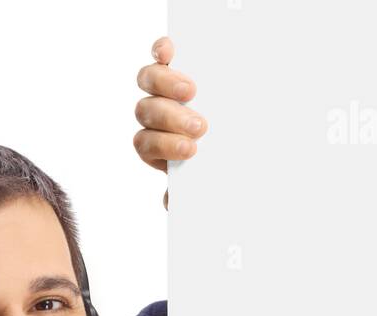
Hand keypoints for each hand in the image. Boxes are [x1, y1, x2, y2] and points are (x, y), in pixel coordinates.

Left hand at [134, 35, 207, 208]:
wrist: (229, 140)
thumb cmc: (212, 160)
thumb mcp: (204, 179)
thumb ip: (188, 191)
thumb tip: (171, 203)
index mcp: (154, 146)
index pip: (146, 145)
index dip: (164, 146)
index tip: (190, 150)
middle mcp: (152, 118)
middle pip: (146, 113)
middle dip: (172, 120)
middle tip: (200, 126)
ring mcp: (158, 89)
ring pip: (148, 83)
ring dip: (167, 87)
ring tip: (192, 91)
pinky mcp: (170, 66)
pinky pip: (158, 56)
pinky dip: (161, 52)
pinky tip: (167, 52)